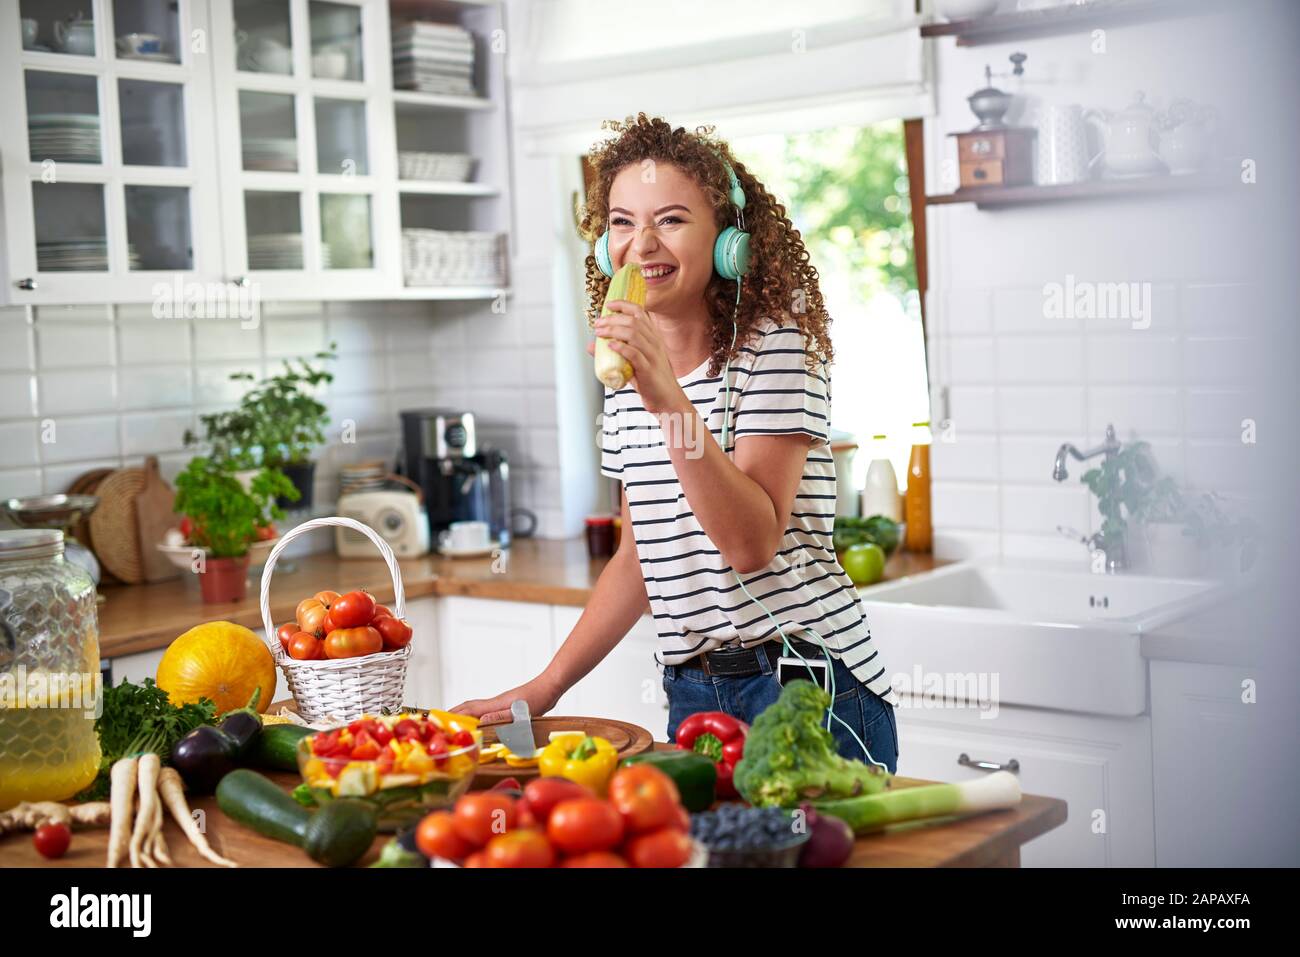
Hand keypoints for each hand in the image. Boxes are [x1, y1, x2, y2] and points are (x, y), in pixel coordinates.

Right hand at [450, 677, 558, 725]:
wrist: (548, 687)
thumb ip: (500, 717)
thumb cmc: (537, 700)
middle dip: (453, 713)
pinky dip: (474, 713)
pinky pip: (484, 709)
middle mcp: (493, 703)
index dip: (453, 716)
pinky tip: (477, 719)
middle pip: (468, 706)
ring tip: (453, 720)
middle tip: (440, 721)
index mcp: (494, 705)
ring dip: (463, 712)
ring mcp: (499, 703)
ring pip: (475, 707)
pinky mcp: (505, 704)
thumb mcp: (519, 713)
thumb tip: (481, 720)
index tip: (439, 721)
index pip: (468, 710)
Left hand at [593, 301, 689, 415]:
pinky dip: (621, 348)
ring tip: (600, 333)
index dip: (624, 305)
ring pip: (634, 334)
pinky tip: (610, 346)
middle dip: (612, 319)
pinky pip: (635, 354)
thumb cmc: (650, 380)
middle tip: (598, 324)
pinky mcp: (648, 370)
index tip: (609, 305)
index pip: (640, 312)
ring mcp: (652, 356)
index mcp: (653, 337)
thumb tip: (592, 346)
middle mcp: (655, 343)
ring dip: (613, 330)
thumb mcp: (633, 362)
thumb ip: (615, 352)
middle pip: (633, 321)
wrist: (667, 400)